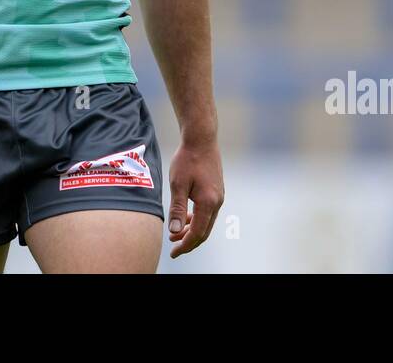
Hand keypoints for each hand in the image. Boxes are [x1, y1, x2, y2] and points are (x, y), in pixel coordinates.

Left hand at [166, 136, 223, 258]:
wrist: (201, 139)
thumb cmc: (187, 159)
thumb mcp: (178, 184)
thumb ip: (177, 209)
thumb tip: (175, 231)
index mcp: (208, 202)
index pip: (198, 233)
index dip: (185, 245)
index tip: (173, 253)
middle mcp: (217, 201)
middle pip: (204, 230)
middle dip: (189, 241)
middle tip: (174, 249)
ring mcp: (219, 196)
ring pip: (207, 221)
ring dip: (192, 230)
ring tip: (175, 235)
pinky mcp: (216, 190)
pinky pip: (208, 212)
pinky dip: (197, 219)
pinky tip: (186, 218)